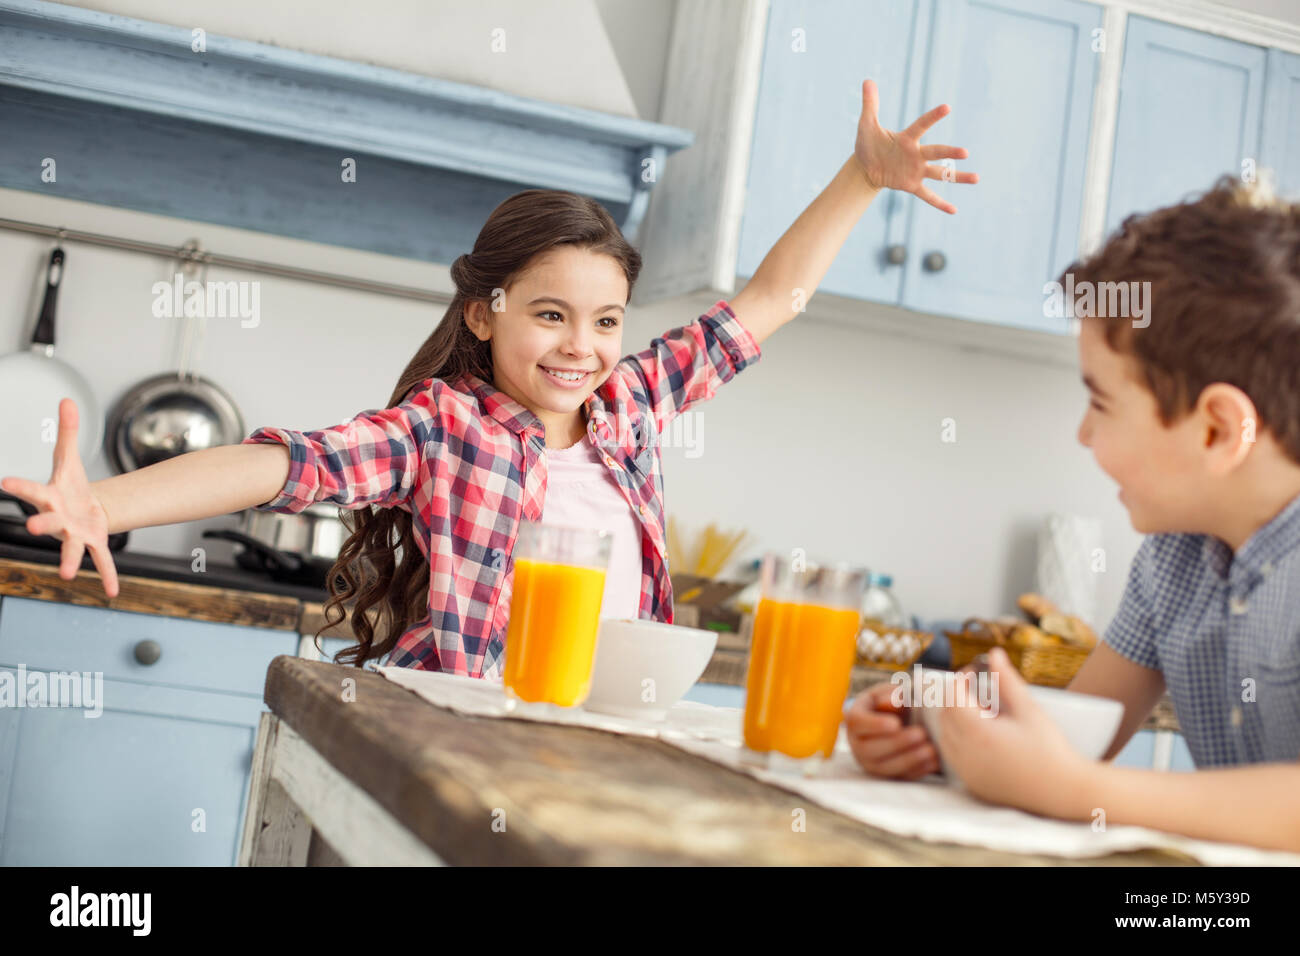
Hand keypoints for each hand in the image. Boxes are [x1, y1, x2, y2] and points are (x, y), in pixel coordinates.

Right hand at [0, 398, 119, 597]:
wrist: (82, 509)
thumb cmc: (70, 486)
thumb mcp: (69, 459)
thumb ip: (68, 432)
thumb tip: (68, 399)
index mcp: (50, 497)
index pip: (31, 490)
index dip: (18, 486)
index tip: (3, 482)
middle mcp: (58, 519)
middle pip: (47, 521)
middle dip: (40, 524)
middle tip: (31, 527)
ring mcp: (74, 533)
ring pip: (71, 547)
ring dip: (70, 559)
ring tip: (67, 574)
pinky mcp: (93, 543)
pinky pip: (101, 561)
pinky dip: (107, 576)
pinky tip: (111, 593)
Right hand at [845, 681, 939, 779]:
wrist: (897, 722)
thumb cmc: (892, 704)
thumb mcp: (890, 694)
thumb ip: (891, 695)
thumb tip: (891, 702)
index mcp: (855, 718)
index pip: (857, 722)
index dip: (875, 725)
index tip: (896, 723)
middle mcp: (857, 744)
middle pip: (869, 749)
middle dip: (897, 743)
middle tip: (920, 734)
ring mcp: (870, 763)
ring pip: (885, 767)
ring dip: (909, 759)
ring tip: (930, 749)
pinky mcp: (886, 776)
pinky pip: (899, 777)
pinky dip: (918, 770)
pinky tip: (934, 761)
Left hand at [853, 78, 977, 213]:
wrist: (864, 167)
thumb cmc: (868, 144)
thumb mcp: (866, 125)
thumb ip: (870, 104)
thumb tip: (868, 80)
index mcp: (907, 138)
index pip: (922, 125)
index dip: (933, 117)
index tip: (947, 108)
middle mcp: (916, 154)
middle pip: (936, 152)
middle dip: (949, 153)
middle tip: (965, 153)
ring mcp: (916, 170)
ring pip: (940, 173)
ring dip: (956, 176)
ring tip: (977, 178)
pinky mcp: (911, 185)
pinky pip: (928, 196)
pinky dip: (940, 203)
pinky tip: (954, 211)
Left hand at [935, 647, 1092, 817]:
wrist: (1064, 791)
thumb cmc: (1050, 749)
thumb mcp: (1029, 709)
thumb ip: (1007, 680)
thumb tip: (994, 653)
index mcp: (978, 734)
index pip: (952, 696)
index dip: (960, 679)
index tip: (974, 671)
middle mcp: (966, 754)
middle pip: (946, 714)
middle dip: (958, 697)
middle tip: (981, 691)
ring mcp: (966, 772)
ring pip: (946, 735)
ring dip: (957, 719)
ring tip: (987, 714)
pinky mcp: (972, 784)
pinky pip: (953, 756)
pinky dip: (960, 740)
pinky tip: (985, 736)